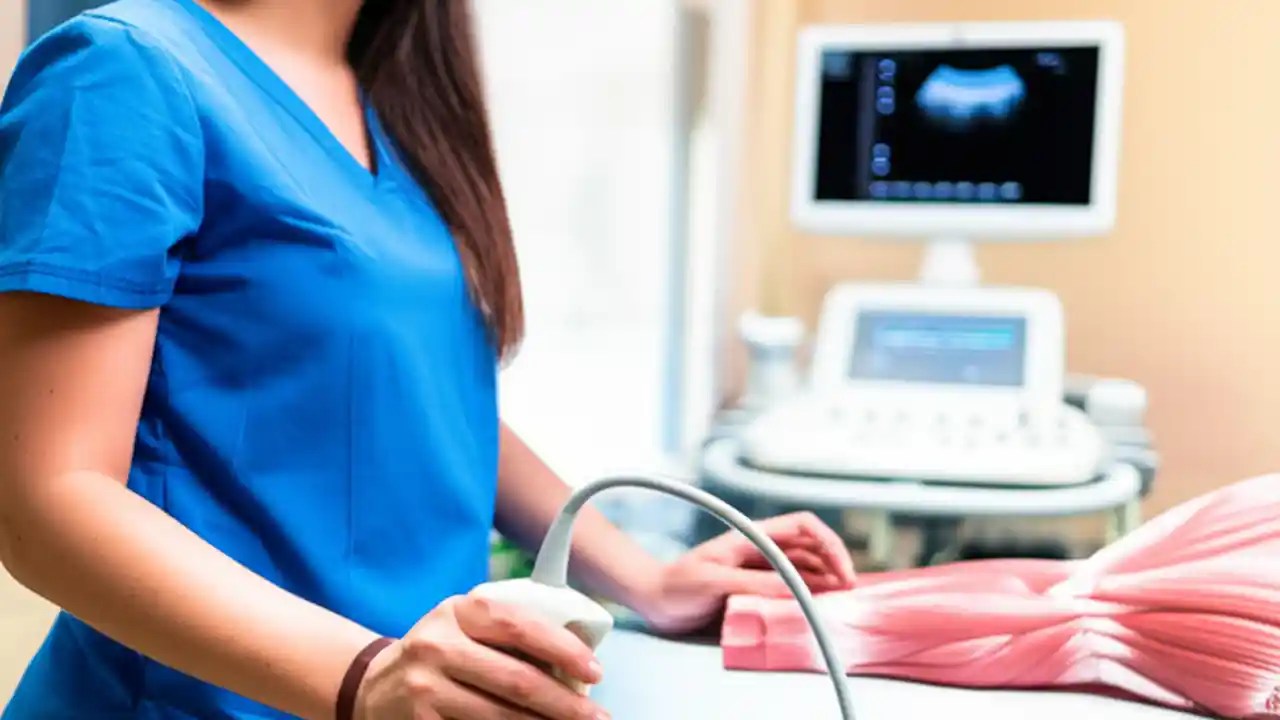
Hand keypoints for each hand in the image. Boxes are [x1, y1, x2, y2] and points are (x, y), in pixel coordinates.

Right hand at [354, 590, 608, 719]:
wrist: (374, 686)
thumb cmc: (441, 652)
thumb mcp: (466, 626)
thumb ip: (511, 632)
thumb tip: (577, 660)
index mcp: (459, 611)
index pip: (520, 626)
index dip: (564, 649)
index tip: (596, 672)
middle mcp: (438, 646)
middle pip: (516, 680)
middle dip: (565, 704)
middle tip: (597, 718)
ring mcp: (425, 689)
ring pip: (500, 717)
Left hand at [643, 512, 855, 634]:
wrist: (652, 599)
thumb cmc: (676, 586)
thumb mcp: (713, 582)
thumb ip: (751, 585)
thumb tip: (794, 589)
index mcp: (752, 536)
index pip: (803, 526)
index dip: (829, 544)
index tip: (842, 572)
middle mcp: (761, 549)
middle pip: (812, 547)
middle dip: (835, 565)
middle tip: (849, 594)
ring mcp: (760, 568)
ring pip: (805, 568)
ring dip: (826, 581)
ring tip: (840, 603)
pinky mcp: (756, 588)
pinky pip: (791, 588)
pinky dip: (809, 596)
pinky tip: (818, 609)